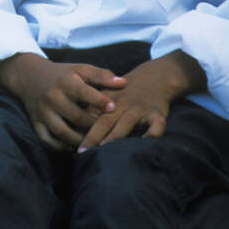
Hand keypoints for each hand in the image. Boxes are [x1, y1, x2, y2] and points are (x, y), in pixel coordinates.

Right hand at [0, 52, 123, 151]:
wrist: (28, 76)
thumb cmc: (62, 74)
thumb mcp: (80, 69)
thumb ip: (101, 75)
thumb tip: (124, 83)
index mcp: (64, 82)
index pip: (83, 93)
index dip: (99, 101)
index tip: (113, 108)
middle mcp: (51, 97)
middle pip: (76, 117)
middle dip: (93, 126)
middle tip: (108, 132)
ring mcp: (42, 112)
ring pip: (62, 132)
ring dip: (80, 140)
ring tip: (94, 143)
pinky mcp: (35, 122)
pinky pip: (48, 139)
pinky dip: (61, 146)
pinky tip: (74, 146)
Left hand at [77, 54, 199, 149]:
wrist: (154, 77)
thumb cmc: (123, 92)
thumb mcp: (106, 94)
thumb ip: (91, 110)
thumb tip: (72, 131)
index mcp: (106, 100)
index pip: (90, 115)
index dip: (80, 129)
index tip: (71, 143)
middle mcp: (121, 104)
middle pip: (105, 120)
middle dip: (93, 136)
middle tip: (82, 152)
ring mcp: (139, 109)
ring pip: (126, 123)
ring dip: (116, 136)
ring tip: (105, 150)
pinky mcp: (157, 113)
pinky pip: (157, 125)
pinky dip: (152, 134)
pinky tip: (144, 144)